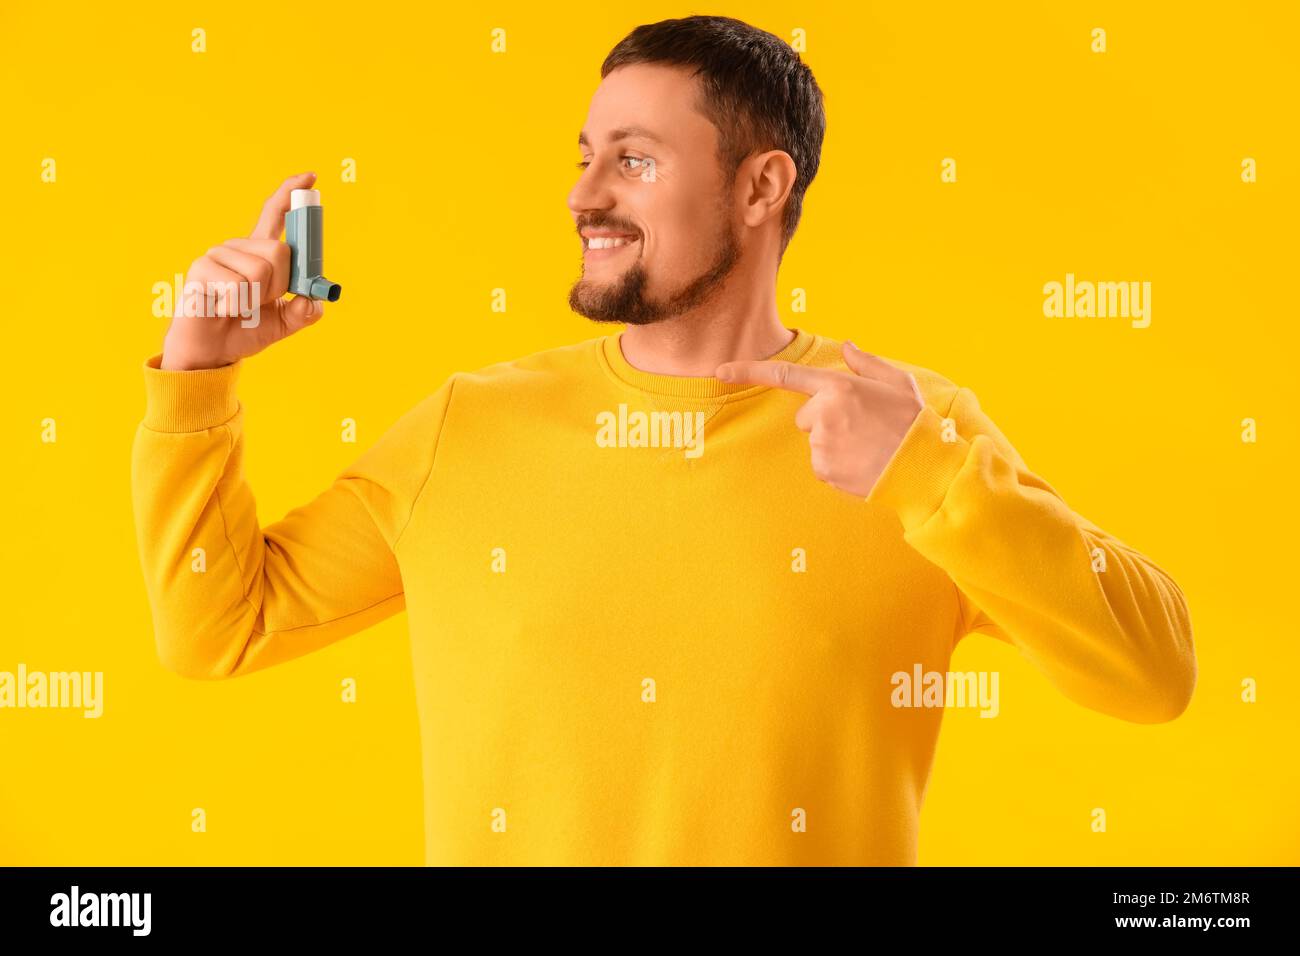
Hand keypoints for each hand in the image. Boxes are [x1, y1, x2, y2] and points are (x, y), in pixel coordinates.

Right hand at [161, 172, 325, 369]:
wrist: (212, 353)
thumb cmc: (244, 331)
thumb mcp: (285, 323)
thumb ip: (305, 311)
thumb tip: (315, 297)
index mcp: (260, 253)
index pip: (275, 215)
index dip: (291, 195)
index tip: (310, 177)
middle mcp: (239, 247)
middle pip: (280, 251)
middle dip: (280, 285)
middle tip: (261, 301)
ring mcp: (218, 254)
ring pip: (261, 271)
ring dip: (257, 299)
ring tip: (239, 306)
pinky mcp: (201, 268)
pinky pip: (240, 286)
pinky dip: (239, 306)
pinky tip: (223, 308)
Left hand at [715, 341, 924, 497]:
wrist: (923, 465)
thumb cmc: (913, 422)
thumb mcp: (896, 382)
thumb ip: (867, 363)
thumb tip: (848, 345)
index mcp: (838, 387)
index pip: (785, 376)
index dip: (748, 371)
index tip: (720, 371)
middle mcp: (824, 413)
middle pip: (805, 417)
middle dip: (825, 421)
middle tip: (861, 428)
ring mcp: (822, 443)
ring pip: (814, 442)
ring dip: (833, 444)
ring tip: (866, 447)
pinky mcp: (823, 469)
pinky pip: (821, 465)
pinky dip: (837, 466)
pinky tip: (861, 463)